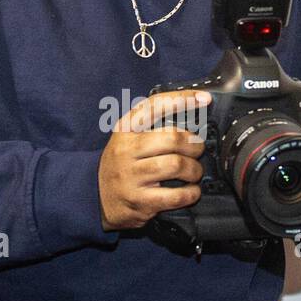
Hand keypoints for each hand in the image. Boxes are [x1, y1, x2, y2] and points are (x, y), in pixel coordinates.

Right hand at [98, 89, 208, 231]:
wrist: (96, 198)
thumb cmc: (121, 165)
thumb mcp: (127, 139)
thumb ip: (151, 126)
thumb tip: (191, 112)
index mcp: (124, 130)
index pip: (154, 106)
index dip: (182, 100)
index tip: (204, 99)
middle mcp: (125, 151)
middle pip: (172, 138)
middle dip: (194, 144)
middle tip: (198, 150)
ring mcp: (130, 177)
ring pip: (175, 165)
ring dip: (194, 170)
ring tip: (194, 172)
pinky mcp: (138, 201)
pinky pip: (174, 196)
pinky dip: (190, 193)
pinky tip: (191, 191)